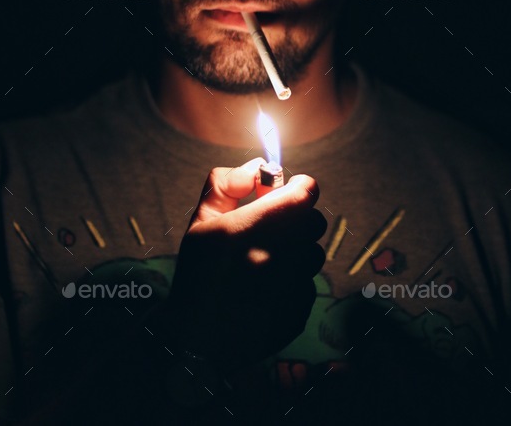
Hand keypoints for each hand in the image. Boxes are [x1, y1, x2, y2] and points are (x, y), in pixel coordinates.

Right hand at [165, 158, 326, 372]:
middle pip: (314, 221)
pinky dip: (292, 281)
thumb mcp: (202, 219)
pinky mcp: (300, 311)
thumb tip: (258, 169)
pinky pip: (307, 283)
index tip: (281, 194)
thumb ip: (227, 183)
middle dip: (295, 218)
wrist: (196, 340)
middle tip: (270, 228)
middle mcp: (280, 256)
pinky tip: (265, 290)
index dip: (296, 188)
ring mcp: (293, 286)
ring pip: (313, 253)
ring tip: (265, 261)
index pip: (307, 192)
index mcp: (256, 227)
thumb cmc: (198, 273)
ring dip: (296, 251)